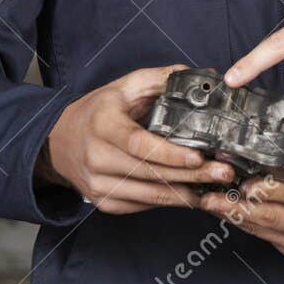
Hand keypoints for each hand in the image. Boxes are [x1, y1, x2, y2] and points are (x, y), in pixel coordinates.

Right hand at [44, 64, 235, 213]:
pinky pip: (143, 205)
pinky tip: (192, 194)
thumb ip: (159, 80)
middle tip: (223, 173)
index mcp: (103, 125)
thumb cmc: (97, 111)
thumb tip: (199, 78)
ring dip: (186, 194)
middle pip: (150, 173)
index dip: (171, 155)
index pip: (139, 144)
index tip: (199, 157)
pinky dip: (169, 201)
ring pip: (149, 195)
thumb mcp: (123, 87)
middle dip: (192, 176)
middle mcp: (97, 158)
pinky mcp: (105, 202)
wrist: (59, 141)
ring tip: (215, 187)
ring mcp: (99, 185)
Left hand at [198, 127, 283, 259]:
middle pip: (266, 212)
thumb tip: (281, 118)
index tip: (230, 162)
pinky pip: (269, 238)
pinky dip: (249, 223)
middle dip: (233, 199)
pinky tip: (233, 211)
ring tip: (209, 199)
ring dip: (233, 213)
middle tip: (208, 185)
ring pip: (262, 228)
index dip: (254, 175)